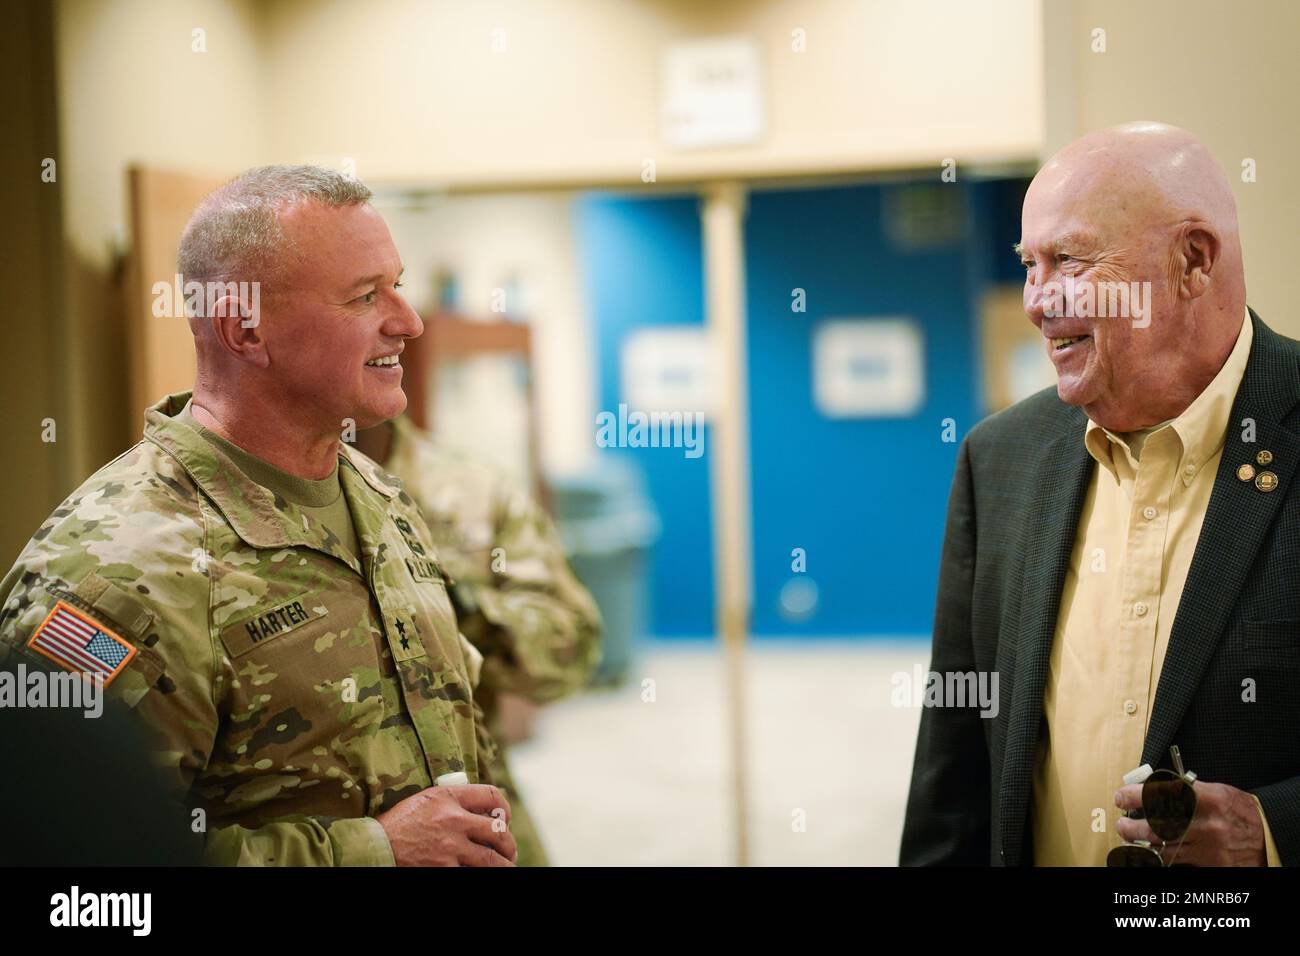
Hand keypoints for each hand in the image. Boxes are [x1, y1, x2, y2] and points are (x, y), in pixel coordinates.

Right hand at [376, 784, 515, 866]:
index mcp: (448, 797)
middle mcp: (453, 820)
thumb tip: (481, 810)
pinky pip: (473, 873)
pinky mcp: (444, 870)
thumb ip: (452, 801)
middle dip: (508, 844)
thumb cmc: (398, 824)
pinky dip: (479, 873)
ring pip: (492, 860)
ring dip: (503, 865)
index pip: (492, 796)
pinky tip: (480, 872)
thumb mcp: (425, 801)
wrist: (373, 848)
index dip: (504, 809)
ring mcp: (450, 848)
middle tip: (508, 851)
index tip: (504, 819)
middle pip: (499, 832)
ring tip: (505, 866)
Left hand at [1114, 780, 1265, 865]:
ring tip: (1129, 837)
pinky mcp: (1210, 864)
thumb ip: (1185, 790)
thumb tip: (1150, 788)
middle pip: (1157, 827)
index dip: (1136, 796)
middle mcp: (1207, 824)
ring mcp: (1208, 847)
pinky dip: (1160, 857)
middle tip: (1122, 823)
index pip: (1163, 795)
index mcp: (1208, 799)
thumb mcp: (1215, 790)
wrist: (1267, 836)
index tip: (1121, 797)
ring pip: (1163, 849)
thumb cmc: (1238, 810)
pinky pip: (1178, 862)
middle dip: (1132, 826)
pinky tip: (1150, 852)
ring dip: (1140, 844)